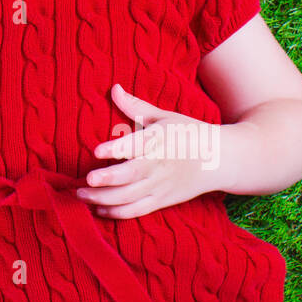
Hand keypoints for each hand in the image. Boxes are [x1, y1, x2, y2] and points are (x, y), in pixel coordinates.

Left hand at [76, 84, 223, 218]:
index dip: (116, 148)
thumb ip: (136, 106)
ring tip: (80, 195)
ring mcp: (161, 186)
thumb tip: (114, 88)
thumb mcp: (165, 116)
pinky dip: (117, 213)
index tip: (96, 151)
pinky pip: (137, 210)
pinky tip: (98, 209)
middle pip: (131, 176)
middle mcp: (160, 165)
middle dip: (107, 180)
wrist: (221, 159)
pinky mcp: (163, 201)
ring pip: (130, 197)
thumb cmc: (188, 133)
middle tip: (85, 181)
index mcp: (160, 140)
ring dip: (104, 199)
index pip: (136, 145)